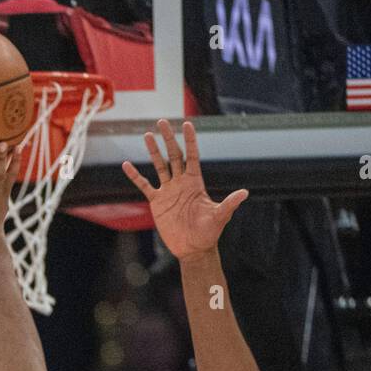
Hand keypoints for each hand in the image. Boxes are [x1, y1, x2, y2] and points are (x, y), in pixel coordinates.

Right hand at [122, 120, 247, 260]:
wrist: (193, 249)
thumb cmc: (209, 233)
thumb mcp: (219, 217)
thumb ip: (229, 204)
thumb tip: (244, 193)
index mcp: (195, 182)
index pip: (191, 156)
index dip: (189, 140)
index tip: (187, 124)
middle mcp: (181, 183)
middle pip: (173, 155)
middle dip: (168, 139)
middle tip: (161, 121)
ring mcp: (168, 191)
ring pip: (159, 166)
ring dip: (153, 151)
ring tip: (146, 135)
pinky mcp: (157, 202)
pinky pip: (144, 185)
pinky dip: (135, 176)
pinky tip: (126, 164)